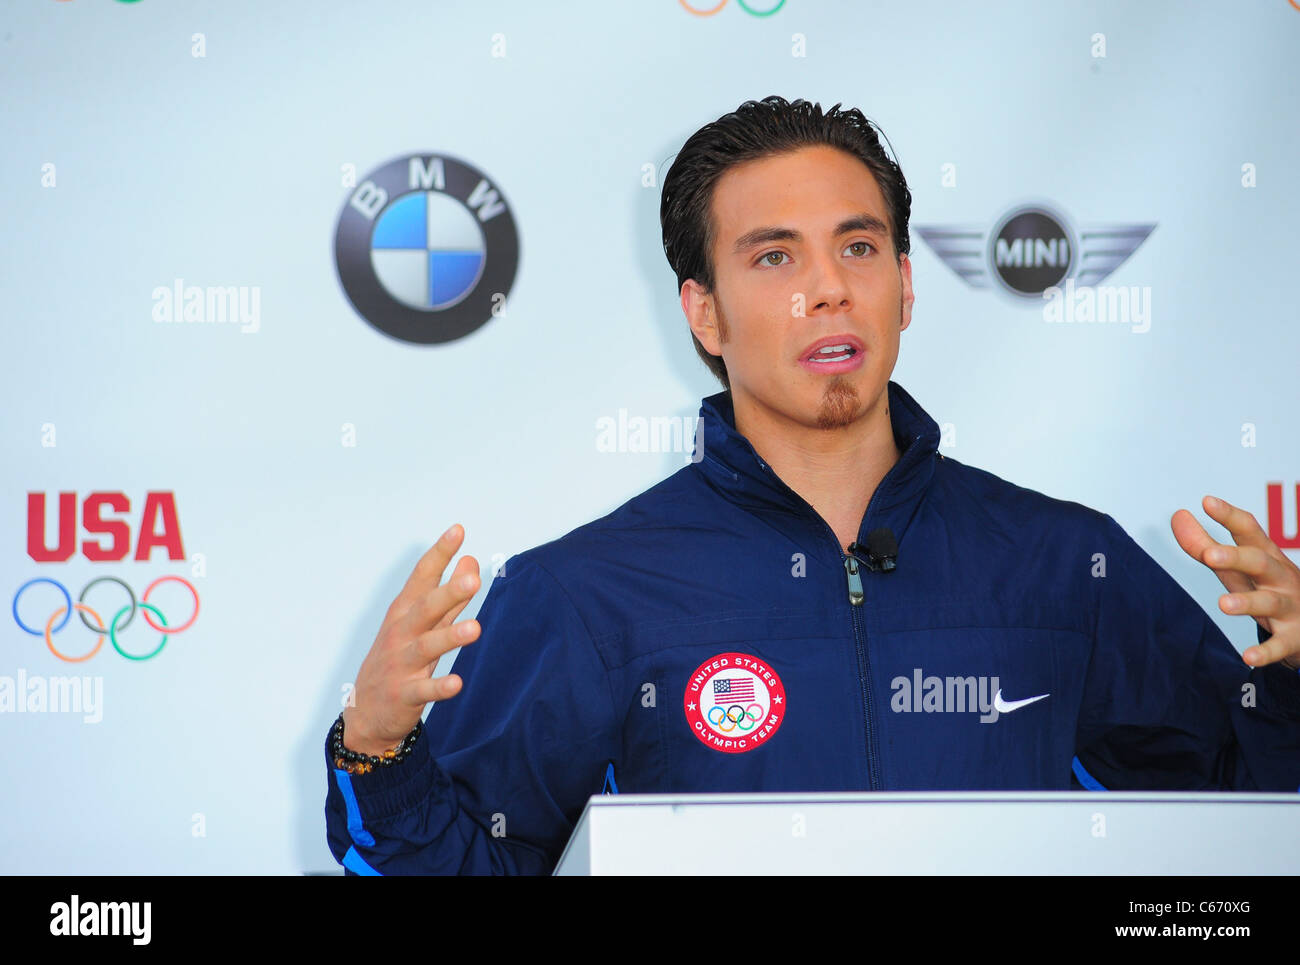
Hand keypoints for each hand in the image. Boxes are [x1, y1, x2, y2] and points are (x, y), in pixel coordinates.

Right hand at [342, 524, 482, 755]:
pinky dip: (439, 687)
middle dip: (447, 593)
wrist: (366, 713)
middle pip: (425, 608)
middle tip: (472, 579)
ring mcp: (401, 664)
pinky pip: (424, 691)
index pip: (423, 577)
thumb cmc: (398, 661)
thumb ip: (450, 596)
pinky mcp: (405, 695)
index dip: (440, 554)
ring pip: (426, 647)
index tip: (458, 531)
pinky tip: (457, 683)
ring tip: (475, 628)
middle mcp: (402, 634)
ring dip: (450, 637)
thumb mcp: (423, 624)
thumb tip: (472, 562)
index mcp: (405, 612)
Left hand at [1171, 495, 1299, 670]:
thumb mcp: (1236, 567)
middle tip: (1209, 555)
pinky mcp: (1294, 637)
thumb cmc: (1266, 587)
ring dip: (1247, 602)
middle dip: (1237, 557)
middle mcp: (1280, 577)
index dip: (1229, 516)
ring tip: (1224, 604)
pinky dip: (1265, 651)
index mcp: (1265, 556)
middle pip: (1260, 562)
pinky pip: (1280, 645)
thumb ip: (1204, 544)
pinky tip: (1248, 657)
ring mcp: (1290, 607)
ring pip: (1270, 602)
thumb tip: (1177, 516)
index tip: (1206, 501)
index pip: (1249, 530)